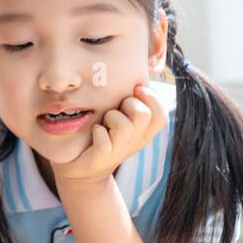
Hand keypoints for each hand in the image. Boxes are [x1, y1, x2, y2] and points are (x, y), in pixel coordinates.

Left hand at [52, 83, 166, 186]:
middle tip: (115, 109)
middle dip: (127, 104)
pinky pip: (103, 138)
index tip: (135, 91)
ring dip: (110, 117)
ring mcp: (120, 151)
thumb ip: (130, 100)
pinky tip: (93, 133)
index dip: (150, 98)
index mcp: (143, 131)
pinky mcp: (102, 158)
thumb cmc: (100, 135)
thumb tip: (136, 74)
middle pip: (142, 114)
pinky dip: (96, 131)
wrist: (81, 169)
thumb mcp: (120, 117)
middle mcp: (136, 142)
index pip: (160, 114)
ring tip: (103, 123)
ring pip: (123, 125)